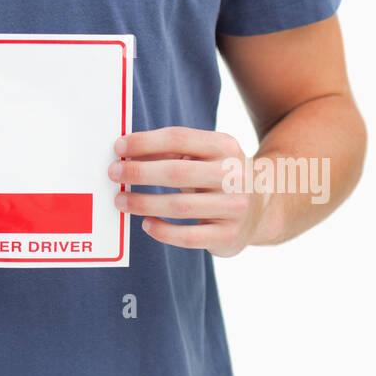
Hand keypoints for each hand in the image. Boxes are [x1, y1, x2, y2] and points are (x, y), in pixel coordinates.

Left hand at [108, 126, 266, 256]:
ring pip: (180, 206)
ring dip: (143, 203)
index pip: (179, 138)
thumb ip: (170, 152)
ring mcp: (234, 207)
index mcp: (225, 146)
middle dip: (139, 172)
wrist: (262, 209)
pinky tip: (146, 224)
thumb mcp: (203, 157)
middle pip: (178, 172)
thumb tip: (126, 152)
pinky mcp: (229, 236)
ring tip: (121, 201)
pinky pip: (188, 236)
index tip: (119, 146)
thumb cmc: (218, 177)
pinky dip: (163, 231)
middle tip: (114, 174)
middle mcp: (234, 175)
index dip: (145, 141)